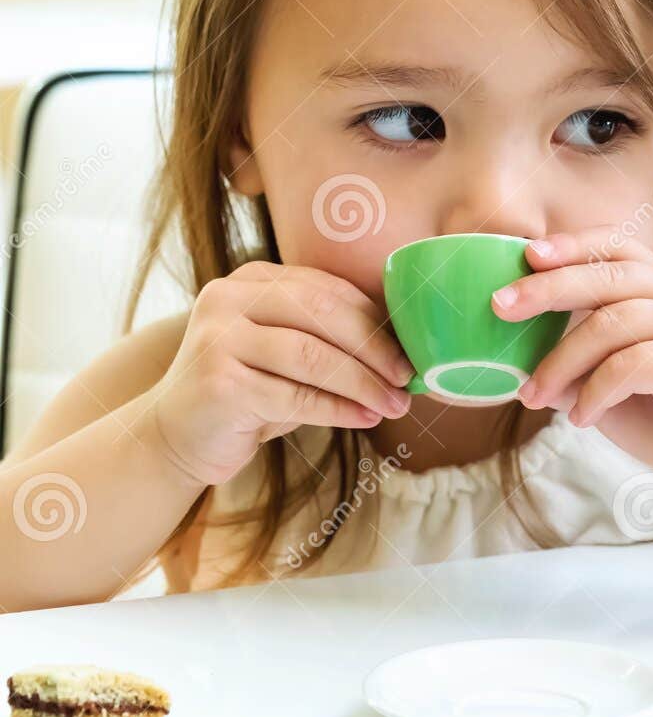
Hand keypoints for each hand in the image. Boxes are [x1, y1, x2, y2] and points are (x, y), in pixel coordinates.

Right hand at [145, 261, 414, 485]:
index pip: (330, 290)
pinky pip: (296, 396)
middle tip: (408, 378)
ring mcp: (218, 338)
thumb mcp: (289, 354)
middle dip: (376, 349)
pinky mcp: (218, 383)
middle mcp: (229, 298)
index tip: (411, 350)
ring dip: (364, 384)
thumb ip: (330, 337)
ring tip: (395, 405)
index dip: (377, 320)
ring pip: (313, 356)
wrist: (177, 436)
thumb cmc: (250, 392)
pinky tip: (366, 418)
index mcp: (252, 279)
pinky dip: (339, 409)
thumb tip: (405, 350)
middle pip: (325, 314)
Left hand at [491, 227, 652, 509]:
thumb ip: (583, 364)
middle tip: (499, 307)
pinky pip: (631, 363)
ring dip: (562, 360)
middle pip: (609, 274)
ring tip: (535, 395)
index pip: (620, 249)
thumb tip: (520, 358)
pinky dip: (596, 391)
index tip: (526, 256)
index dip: (572, 247)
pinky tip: (582, 419)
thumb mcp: (619, 388)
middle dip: (548, 288)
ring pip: (612, 322)